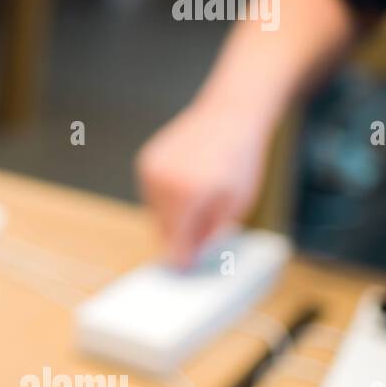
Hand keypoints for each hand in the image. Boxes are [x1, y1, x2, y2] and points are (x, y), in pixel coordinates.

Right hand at [135, 99, 273, 267]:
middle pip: (162, 231)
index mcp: (190, 194)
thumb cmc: (240, 158)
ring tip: (199, 199)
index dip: (182, 260)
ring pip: (155, 214)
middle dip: (180, 238)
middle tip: (200, 235)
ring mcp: (150, 170)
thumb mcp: (237, 204)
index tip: (184, 271)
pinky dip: (166, 199)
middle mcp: (164, 182)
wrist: (229, 115)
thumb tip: (192, 256)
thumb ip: (211, 233)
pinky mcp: (145, 162)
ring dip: (173, 217)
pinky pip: (151, 195)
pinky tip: (187, 186)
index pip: (175, 244)